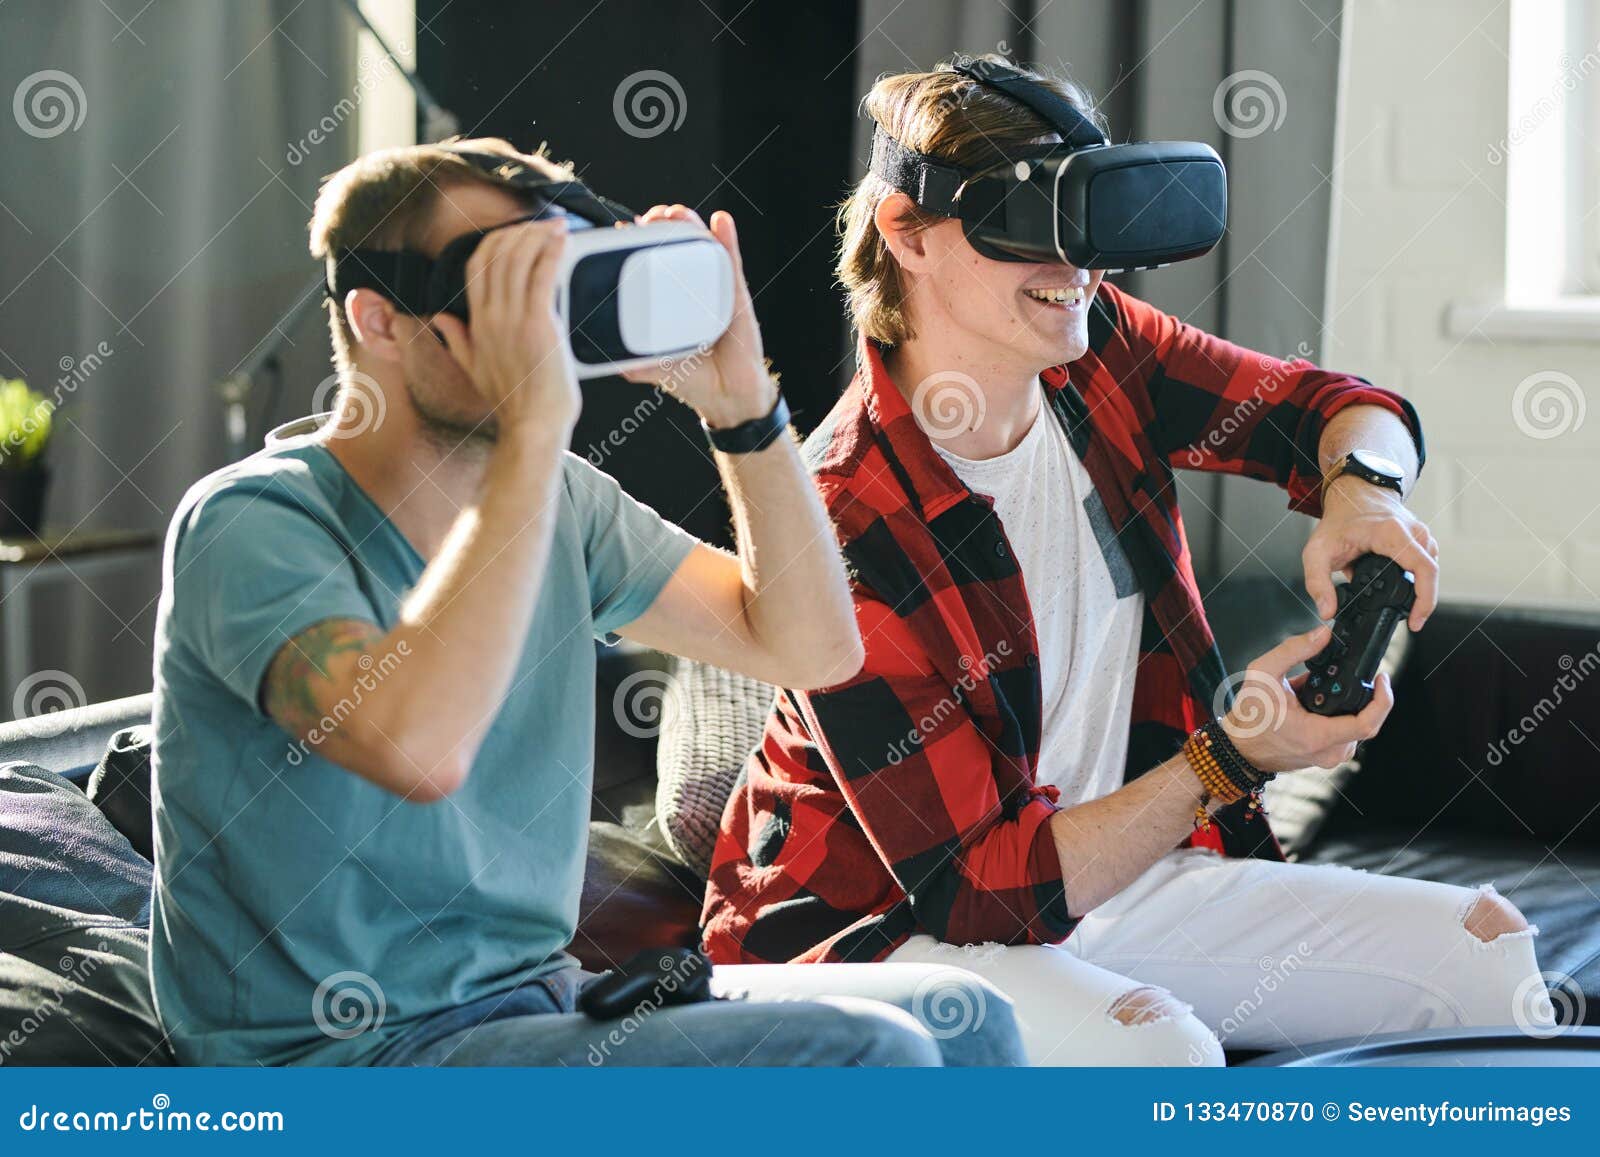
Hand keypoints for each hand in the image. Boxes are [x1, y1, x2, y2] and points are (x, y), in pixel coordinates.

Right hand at [431, 217, 580, 438]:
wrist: (531, 425)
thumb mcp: (472, 368)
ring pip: (518, 260)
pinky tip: (561, 241)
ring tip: (554, 226)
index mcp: (475, 323)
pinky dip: (551, 253)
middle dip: (519, 232)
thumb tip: (439, 318)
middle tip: (541, 225)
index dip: (494, 242)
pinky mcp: (538, 325)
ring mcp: (513, 320)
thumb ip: (456, 339)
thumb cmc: (511, 401)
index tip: (514, 233)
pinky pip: (542, 276)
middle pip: (497, 255)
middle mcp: (490, 317)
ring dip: (537, 236)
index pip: (476, 266)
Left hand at [620, 205, 777, 428]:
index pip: (655, 261)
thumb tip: (600, 351)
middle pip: (677, 245)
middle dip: (664, 224)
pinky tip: (721, 222)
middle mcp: (692, 290)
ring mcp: (716, 289)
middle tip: (651, 219)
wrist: (727, 397)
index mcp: (671, 301)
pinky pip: (732, 262)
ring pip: (703, 246)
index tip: (627, 229)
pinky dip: (727, 239)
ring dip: (690, 224)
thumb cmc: (695, 379)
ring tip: (677, 214)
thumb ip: (631, 359)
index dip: (642, 242)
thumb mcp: (653, 367)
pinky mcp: (737, 295)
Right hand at [1222, 624, 1394, 772]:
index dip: (1382, 700)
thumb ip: (1293, 650)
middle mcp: (1327, 751)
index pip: (1366, 723)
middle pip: (1366, 721)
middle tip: (1347, 676)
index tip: (1382, 679)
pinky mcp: (1327, 758)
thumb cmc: (1250, 716)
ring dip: (1347, 705)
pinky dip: (1339, 716)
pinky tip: (1319, 704)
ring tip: (1322, 691)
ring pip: (1357, 727)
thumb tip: (1322, 635)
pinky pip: (1346, 735)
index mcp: (1315, 734)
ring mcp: (1329, 757)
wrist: (1240, 747)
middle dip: (1360, 695)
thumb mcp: (1263, 674)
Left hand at [1305, 477, 1437, 630]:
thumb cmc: (1337, 521)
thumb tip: (1327, 611)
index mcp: (1391, 533)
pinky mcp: (1420, 538)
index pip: (1422, 569)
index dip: (1425, 598)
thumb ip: (1318, 583)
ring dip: (1422, 591)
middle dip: (1424, 601)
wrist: (1352, 494)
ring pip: (1431, 569)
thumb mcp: (1316, 552)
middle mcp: (1412, 532)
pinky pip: (1427, 563)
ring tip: (1408, 611)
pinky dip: (1420, 580)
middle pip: (1430, 573)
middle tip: (1411, 622)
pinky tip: (1408, 594)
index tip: (1416, 620)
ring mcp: (1419, 534)